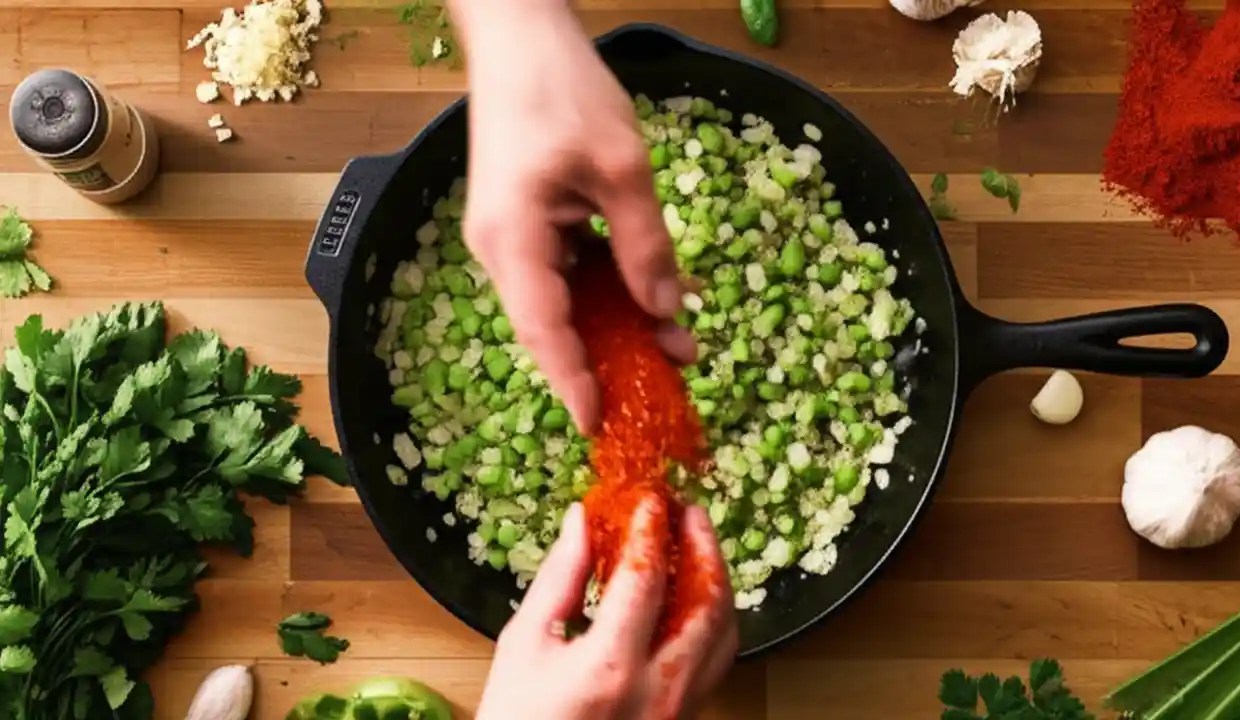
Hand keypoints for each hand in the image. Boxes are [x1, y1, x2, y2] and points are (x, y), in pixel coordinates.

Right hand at [450, 0, 692, 433]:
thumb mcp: (623, 167)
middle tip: (669, 384)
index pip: (543, 329)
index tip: (598, 423)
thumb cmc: (564, 89)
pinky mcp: (529, 224)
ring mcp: (513, 238)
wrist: (520, 34)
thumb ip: (646, 245)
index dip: (572, 380)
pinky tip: (656, 296)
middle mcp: (503, 248)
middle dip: (611, 357)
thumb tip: (668, 311)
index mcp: (514, 238)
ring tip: (679, 341)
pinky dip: (610, 287)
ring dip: (619, 323)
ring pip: (566, 302)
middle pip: (554, 325)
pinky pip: (570, 272)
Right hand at [475, 502, 737, 719]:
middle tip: (690, 512)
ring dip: (718, 582)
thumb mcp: (524, 642)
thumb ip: (560, 577)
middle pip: (706, 604)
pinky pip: (717, 661)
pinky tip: (697, 596)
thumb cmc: (517, 717)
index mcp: (609, 666)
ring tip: (699, 546)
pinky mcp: (685, 718)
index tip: (650, 497)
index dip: (651, 529)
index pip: (645, 579)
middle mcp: (657, 690)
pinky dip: (715, 619)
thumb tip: (583, 519)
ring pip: (724, 634)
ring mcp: (678, 709)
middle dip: (704, 548)